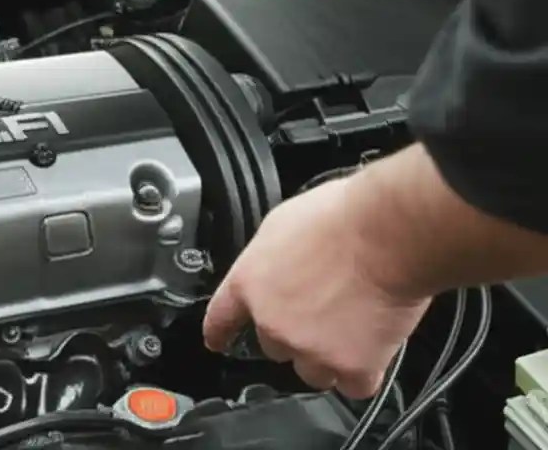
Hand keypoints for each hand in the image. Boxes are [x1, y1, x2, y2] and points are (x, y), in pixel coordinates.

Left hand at [202, 176, 431, 398]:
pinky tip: (372, 348)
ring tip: (351, 325)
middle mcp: (273, 322)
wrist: (386, 233)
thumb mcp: (282, 224)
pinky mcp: (350, 366)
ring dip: (327, 356)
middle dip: (296, 332)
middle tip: (325, 307)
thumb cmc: (342, 217)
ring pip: (312, 371)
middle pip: (274, 346)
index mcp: (250, 283)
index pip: (221, 318)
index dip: (219, 332)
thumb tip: (280, 268)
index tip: (218, 341)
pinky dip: (362, 372)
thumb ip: (271, 258)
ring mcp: (310, 348)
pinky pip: (352, 385)